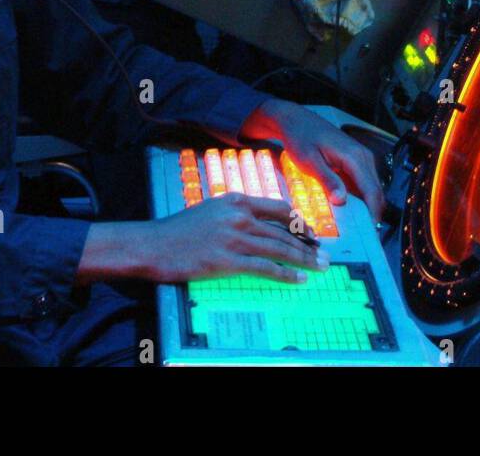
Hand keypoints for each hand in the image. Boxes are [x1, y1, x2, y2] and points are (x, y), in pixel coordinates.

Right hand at [138, 193, 326, 283]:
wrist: (154, 244)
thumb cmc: (179, 229)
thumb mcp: (211, 209)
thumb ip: (236, 213)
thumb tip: (260, 223)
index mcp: (236, 200)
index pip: (278, 209)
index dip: (299, 222)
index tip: (311, 232)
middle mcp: (239, 216)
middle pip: (283, 231)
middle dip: (308, 244)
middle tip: (325, 253)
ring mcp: (235, 239)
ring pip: (280, 249)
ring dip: (304, 259)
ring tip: (320, 266)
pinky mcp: (228, 261)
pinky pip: (265, 268)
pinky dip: (286, 274)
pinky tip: (299, 279)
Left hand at [240, 100, 384, 221]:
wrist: (295, 119)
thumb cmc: (300, 138)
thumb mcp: (310, 161)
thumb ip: (328, 180)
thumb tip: (342, 201)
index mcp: (355, 158)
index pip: (372, 191)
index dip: (373, 214)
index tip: (369, 233)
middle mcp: (363, 157)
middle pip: (376, 192)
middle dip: (372, 214)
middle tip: (362, 235)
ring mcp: (361, 158)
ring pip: (371, 188)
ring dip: (366, 206)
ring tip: (355, 226)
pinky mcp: (355, 160)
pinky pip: (363, 182)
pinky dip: (359, 197)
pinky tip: (348, 209)